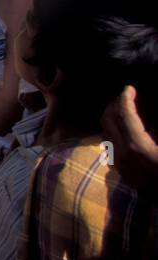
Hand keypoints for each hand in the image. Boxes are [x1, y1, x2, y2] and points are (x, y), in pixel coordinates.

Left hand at [102, 85, 157, 201]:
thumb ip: (155, 131)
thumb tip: (150, 124)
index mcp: (138, 146)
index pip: (124, 114)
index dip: (126, 98)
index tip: (129, 88)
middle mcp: (123, 154)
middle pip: (108, 120)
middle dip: (114, 104)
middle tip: (126, 97)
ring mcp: (120, 163)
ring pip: (106, 132)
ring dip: (112, 117)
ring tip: (125, 110)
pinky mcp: (122, 172)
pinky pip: (111, 145)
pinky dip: (114, 131)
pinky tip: (126, 129)